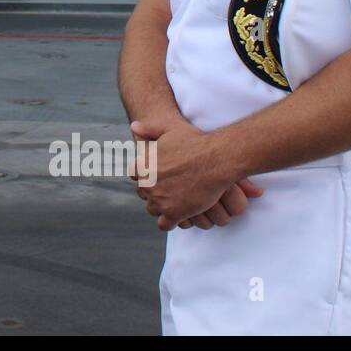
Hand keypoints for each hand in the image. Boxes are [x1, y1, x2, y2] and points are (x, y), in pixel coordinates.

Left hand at [130, 119, 244, 230]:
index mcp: (141, 166)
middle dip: (155, 192)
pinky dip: (171, 221)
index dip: (147, 176)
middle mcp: (146, 184)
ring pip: (153, 210)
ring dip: (162, 207)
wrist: (216, 158)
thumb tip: (134, 126)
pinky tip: (180, 214)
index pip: (135, 176)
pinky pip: (164, 224)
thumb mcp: (168, 129)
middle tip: (171, 189)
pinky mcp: (173, 214)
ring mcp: (159, 200)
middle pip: (144, 194)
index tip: (158, 176)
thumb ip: (148, 129)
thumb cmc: (194, 142)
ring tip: (176, 201)